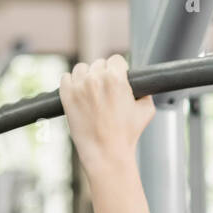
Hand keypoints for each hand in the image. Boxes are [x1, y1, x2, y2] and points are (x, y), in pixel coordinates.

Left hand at [59, 55, 155, 169]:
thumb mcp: (147, 111)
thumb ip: (145, 93)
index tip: (119, 79)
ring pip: (82, 68)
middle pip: (99, 64)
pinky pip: (66, 78)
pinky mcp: (66, 96)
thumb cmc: (127, 135)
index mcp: (116, 78)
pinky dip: (72, 83)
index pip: (116, 59)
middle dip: (104, 75)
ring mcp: (79, 86)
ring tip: (92, 92)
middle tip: (107, 92)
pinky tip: (79, 93)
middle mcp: (95, 79)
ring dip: (87, 76)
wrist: (106, 153)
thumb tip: (141, 87)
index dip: (120, 70)